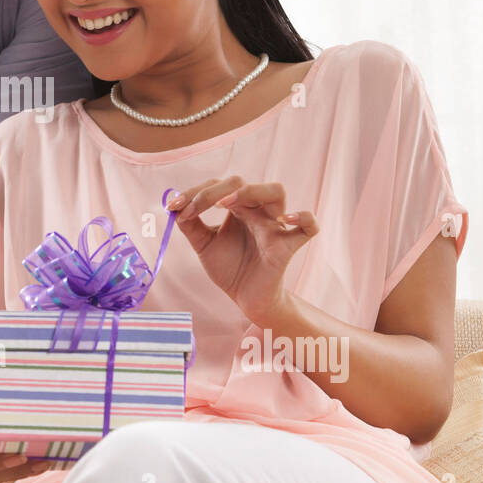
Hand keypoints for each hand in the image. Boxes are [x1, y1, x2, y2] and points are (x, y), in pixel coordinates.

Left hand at [167, 177, 318, 324]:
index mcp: (237, 208)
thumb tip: (173, 205)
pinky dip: (303, 217)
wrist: (246, 298)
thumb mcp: (203, 244)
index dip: (195, 192)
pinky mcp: (288, 246)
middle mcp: (256, 211)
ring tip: (227, 205)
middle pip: (244, 184)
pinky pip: (309, 226)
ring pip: (276, 191)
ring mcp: (274, 226)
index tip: (174, 207)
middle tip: (195, 207)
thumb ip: (190, 224)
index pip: (219, 186)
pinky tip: (284, 220)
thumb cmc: (230, 267)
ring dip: (251, 192)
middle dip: (215, 191)